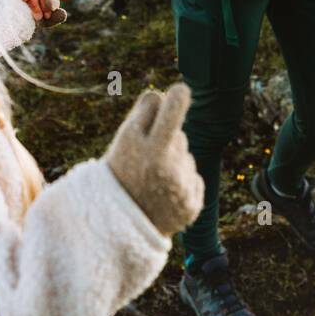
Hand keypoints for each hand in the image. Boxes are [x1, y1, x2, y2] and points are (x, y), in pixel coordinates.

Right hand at [103, 82, 204, 237]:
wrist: (121, 226)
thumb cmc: (123, 172)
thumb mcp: (124, 140)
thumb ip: (145, 113)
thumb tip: (173, 92)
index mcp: (144, 145)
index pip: (170, 106)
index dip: (176, 95)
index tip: (179, 89)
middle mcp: (164, 165)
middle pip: (177, 131)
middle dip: (166, 133)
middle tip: (156, 134)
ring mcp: (181, 186)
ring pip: (184, 154)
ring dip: (172, 159)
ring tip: (151, 178)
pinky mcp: (193, 204)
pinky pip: (193, 176)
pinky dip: (181, 181)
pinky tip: (163, 193)